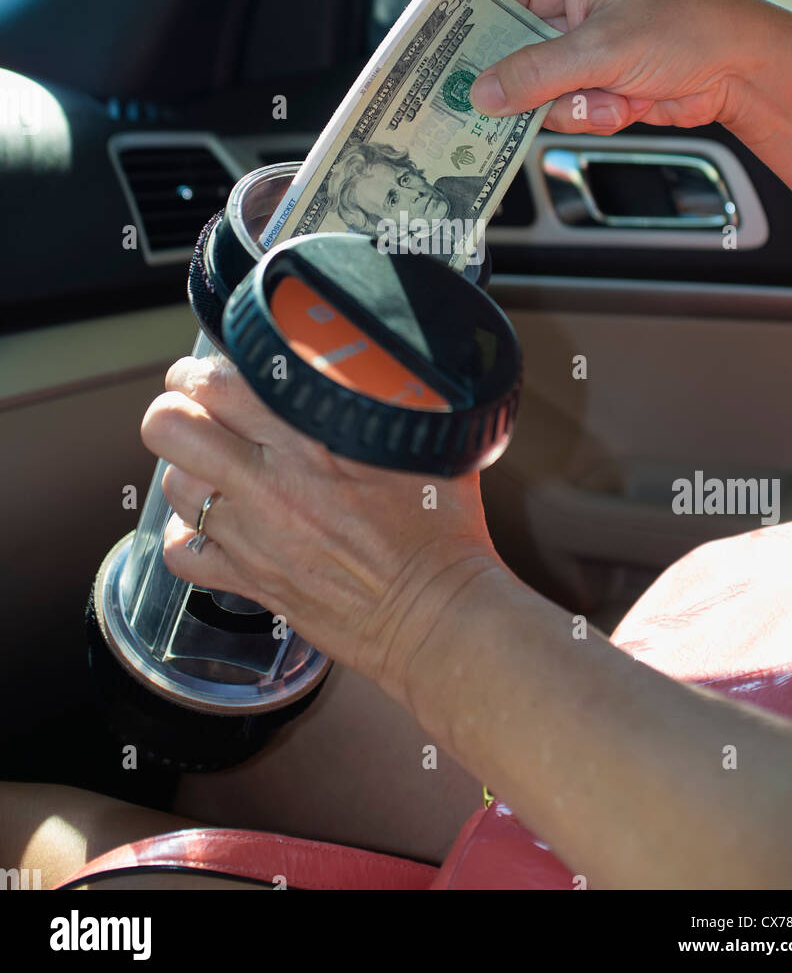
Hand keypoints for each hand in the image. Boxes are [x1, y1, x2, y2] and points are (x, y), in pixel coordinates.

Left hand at [140, 355, 497, 704]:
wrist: (438, 612)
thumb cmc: (440, 526)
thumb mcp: (420, 437)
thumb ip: (383, 394)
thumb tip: (362, 360)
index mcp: (309, 438)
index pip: (217, 383)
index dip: (204, 371)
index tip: (215, 374)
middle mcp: (269, 483)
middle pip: (170, 427)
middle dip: (177, 409)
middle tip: (199, 411)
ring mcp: (252, 535)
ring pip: (173, 483)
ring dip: (190, 468)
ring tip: (218, 466)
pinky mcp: (251, 581)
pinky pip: (181, 551)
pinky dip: (190, 535)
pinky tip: (218, 525)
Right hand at [471, 0, 770, 140]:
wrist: (744, 66)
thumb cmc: (687, 28)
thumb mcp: (603, 49)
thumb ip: (536, 73)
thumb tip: (480, 94)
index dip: (462, 39)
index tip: (439, 74)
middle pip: (503, 52)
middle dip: (532, 86)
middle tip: (538, 101)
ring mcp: (571, 39)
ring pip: (531, 90)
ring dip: (572, 105)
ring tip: (612, 97)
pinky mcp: (587, 75)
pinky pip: (560, 107)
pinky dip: (591, 114)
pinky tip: (626, 104)